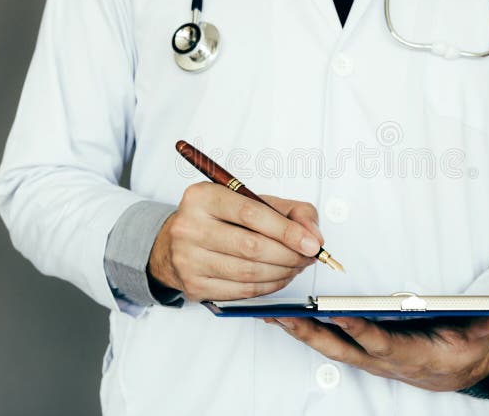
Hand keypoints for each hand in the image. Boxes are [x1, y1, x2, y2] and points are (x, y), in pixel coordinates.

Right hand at [148, 182, 322, 301]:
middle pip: (251, 247)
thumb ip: (290, 211)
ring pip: (249, 273)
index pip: (251, 214)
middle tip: (308, 256)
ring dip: (283, 272)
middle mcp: (190, 227)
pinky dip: (269, 287)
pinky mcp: (193, 285)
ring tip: (297, 265)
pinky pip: (242, 291)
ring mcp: (188, 259)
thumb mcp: (253, 202)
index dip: (287, 231)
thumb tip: (313, 235)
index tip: (311, 242)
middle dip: (289, 255)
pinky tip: (279, 277)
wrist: (175, 244)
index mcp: (203, 197)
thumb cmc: (220, 219)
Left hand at [265, 315, 488, 391]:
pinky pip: (328, 343)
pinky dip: (306, 331)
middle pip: (340, 348)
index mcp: (408, 355)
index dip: (359, 331)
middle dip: (311, 333)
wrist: (453, 373)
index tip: (338, 315)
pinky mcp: (360, 352)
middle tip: (285, 315)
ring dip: (300, 331)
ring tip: (274, 313)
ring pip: (327, 347)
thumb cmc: (460, 352)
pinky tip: (287, 318)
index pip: (379, 343)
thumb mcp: (477, 340)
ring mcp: (367, 357)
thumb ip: (483, 328)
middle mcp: (381, 359)